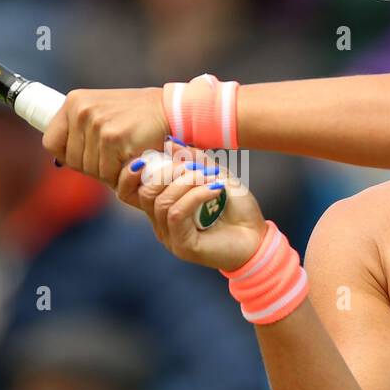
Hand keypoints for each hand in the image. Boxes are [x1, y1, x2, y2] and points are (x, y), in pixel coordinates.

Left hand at [41, 86, 167, 186]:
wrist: (169, 110)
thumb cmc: (135, 116)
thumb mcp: (100, 112)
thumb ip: (79, 131)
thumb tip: (59, 162)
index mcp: (74, 102)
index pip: (50, 142)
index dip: (67, 155)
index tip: (84, 155)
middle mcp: (81, 111)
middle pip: (72, 160)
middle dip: (92, 166)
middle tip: (113, 156)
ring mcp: (97, 124)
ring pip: (90, 169)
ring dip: (108, 171)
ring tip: (123, 155)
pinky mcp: (114, 139)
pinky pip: (107, 173)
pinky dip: (120, 174)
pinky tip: (131, 160)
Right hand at [116, 140, 265, 271]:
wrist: (257, 237)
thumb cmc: (237, 208)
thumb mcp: (215, 175)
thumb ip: (194, 160)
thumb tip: (169, 143)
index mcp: (163, 207)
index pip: (131, 191)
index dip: (131, 173)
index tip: (150, 154)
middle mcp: (161, 223)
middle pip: (145, 194)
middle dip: (168, 173)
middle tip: (194, 167)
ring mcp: (170, 237)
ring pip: (162, 203)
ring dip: (186, 183)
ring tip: (210, 178)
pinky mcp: (182, 246)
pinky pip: (177, 214)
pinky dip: (195, 196)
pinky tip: (215, 189)